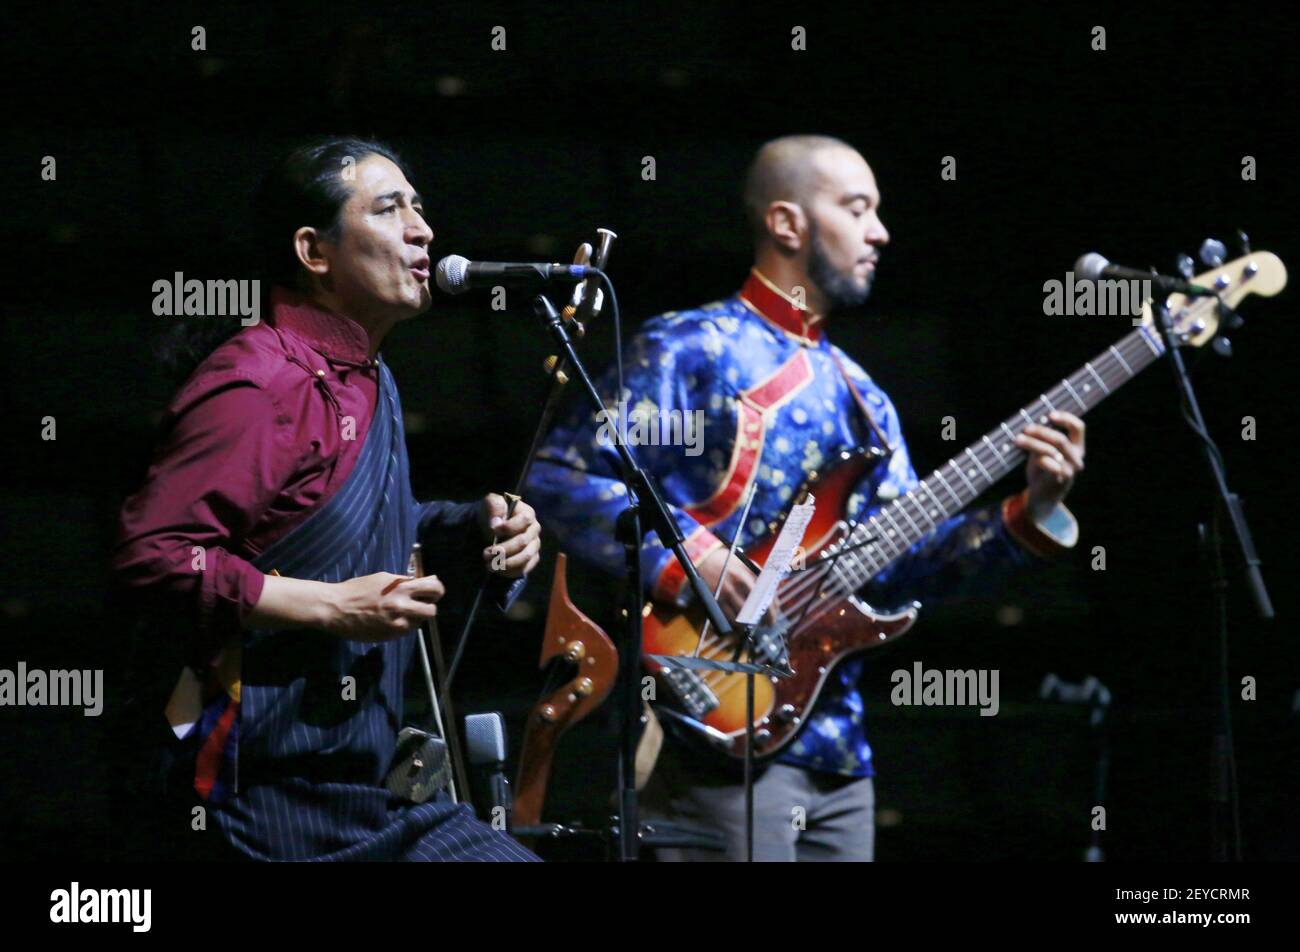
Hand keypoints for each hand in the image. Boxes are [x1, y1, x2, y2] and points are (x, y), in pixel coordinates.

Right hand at [321, 572, 444, 641]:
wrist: (336, 608)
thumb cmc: (357, 589)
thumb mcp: (383, 578)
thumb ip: (403, 581)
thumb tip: (421, 581)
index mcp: (402, 588)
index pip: (435, 588)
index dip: (436, 589)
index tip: (432, 591)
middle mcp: (403, 606)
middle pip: (432, 610)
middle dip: (428, 606)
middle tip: (420, 604)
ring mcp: (397, 624)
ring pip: (419, 623)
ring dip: (415, 618)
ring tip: (401, 612)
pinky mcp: (390, 636)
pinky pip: (406, 631)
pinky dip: (403, 625)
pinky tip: (390, 619)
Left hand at [478, 493, 541, 578]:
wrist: (491, 527)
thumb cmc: (493, 514)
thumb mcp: (490, 503)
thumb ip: (495, 506)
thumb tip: (496, 523)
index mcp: (528, 513)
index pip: (524, 520)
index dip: (509, 527)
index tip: (493, 530)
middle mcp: (535, 529)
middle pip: (523, 542)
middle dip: (503, 549)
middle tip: (486, 553)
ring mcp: (535, 545)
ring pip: (525, 557)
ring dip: (506, 563)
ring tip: (489, 565)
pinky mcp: (531, 559)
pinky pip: (525, 568)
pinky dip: (510, 571)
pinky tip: (497, 570)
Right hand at [695, 546, 776, 625]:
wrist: (703, 557)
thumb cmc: (725, 560)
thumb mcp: (743, 562)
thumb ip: (756, 574)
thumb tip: (771, 590)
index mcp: (747, 571)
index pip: (766, 591)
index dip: (773, 604)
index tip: (776, 611)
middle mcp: (738, 581)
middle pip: (758, 604)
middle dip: (766, 616)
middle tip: (769, 623)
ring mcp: (727, 590)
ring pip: (744, 613)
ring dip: (752, 622)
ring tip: (755, 625)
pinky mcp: (716, 598)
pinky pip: (729, 616)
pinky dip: (737, 623)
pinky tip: (741, 625)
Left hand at [1014, 410, 1085, 519]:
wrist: (1042, 498)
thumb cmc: (1042, 471)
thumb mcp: (1043, 452)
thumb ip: (1042, 440)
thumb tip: (1029, 424)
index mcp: (1076, 448)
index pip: (1078, 427)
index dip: (1066, 418)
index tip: (1049, 415)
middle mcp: (1077, 458)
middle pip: (1060, 439)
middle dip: (1041, 432)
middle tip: (1025, 428)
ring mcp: (1070, 470)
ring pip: (1052, 451)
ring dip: (1032, 443)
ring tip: (1017, 439)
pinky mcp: (1060, 480)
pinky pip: (1050, 464)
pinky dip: (1040, 459)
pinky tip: (1032, 459)